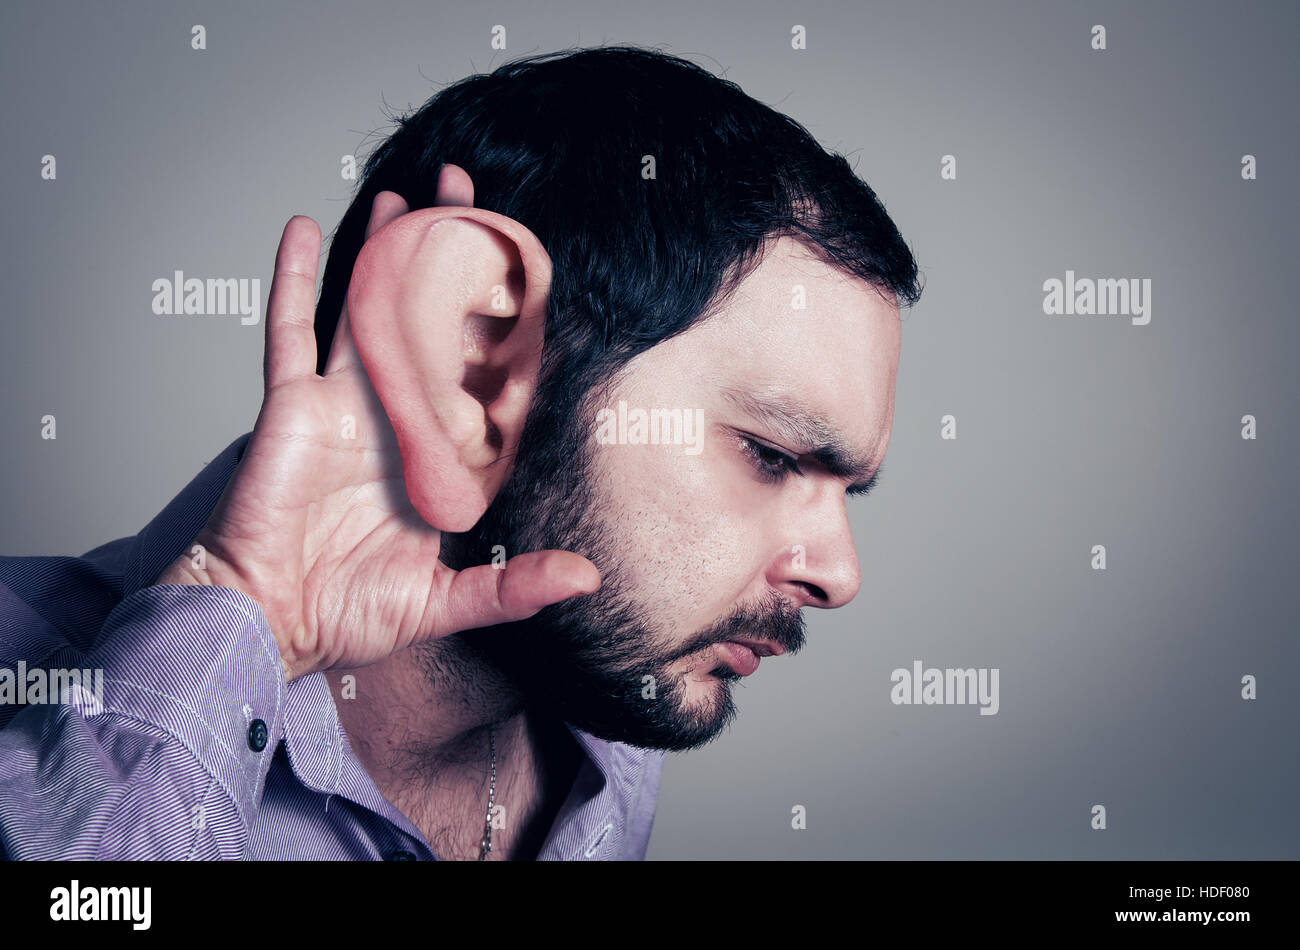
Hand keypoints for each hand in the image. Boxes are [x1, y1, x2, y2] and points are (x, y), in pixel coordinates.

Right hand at [156, 167, 600, 681]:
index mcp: (434, 455)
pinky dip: (293, 279)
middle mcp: (393, 418)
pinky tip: (307, 230)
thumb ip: (511, 587)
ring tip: (407, 196)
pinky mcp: (291, 404)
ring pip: (366, 310)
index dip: (502, 330)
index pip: (478, 378)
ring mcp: (342, 405)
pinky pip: (290, 330)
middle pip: (427, 323)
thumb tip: (586, 578)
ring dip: (384, 252)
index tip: (528, 282)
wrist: (267, 622)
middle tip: (470, 204)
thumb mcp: (444, 601)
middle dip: (447, 263)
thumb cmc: (346, 614)